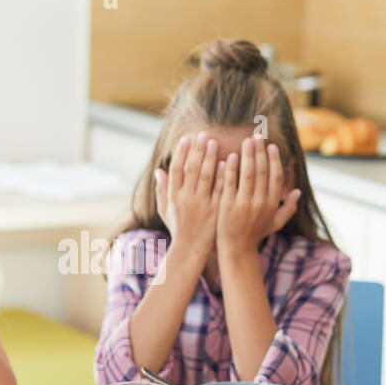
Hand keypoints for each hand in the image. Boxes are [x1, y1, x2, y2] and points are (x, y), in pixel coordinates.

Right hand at [155, 132, 221, 257]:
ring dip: (210, 157)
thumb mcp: (164, 210)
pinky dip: (223, 175)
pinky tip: (227, 162)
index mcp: (174, 196)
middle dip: (198, 150)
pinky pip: (220, 189)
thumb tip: (158, 170)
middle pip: (192, 168)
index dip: (181, 152)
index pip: (177, 169)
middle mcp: (186, 198)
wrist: (191, 249)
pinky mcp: (215, 210)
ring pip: (206, 176)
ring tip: (215, 142)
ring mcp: (201, 204)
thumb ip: (162, 189)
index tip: (187, 138)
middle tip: (204, 134)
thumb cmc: (178, 228)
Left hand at [216, 138, 299, 252]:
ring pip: (247, 174)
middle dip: (260, 151)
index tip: (271, 145)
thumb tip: (298, 192)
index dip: (274, 159)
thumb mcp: (275, 223)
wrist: (236, 249)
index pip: (275, 176)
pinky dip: (231, 169)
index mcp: (272, 203)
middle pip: (261, 171)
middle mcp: (260, 202)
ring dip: (247, 155)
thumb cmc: (256, 234)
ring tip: (246, 141)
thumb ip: (288, 208)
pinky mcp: (227, 206)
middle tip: (256, 136)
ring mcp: (244, 204)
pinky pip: (230, 183)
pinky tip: (231, 156)